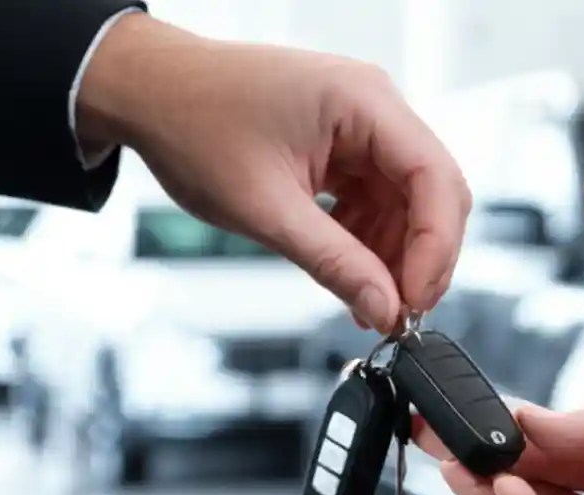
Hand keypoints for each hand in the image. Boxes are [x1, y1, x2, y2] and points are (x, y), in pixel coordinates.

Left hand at [77, 13, 469, 332]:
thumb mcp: (265, 209)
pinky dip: (367, 240)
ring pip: (406, 202)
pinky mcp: (341, 144)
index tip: (415, 300)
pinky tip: (349, 272)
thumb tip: (383, 308)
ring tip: (365, 300)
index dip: (435, 248)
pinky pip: (375, 198)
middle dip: (419, 257)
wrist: (148, 93)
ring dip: (391, 255)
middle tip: (397, 312)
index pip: (434, 178)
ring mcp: (358, 124)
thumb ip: (333, 262)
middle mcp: (371, 105)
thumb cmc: (191, 123)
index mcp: (362, 100)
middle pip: (431, 192)